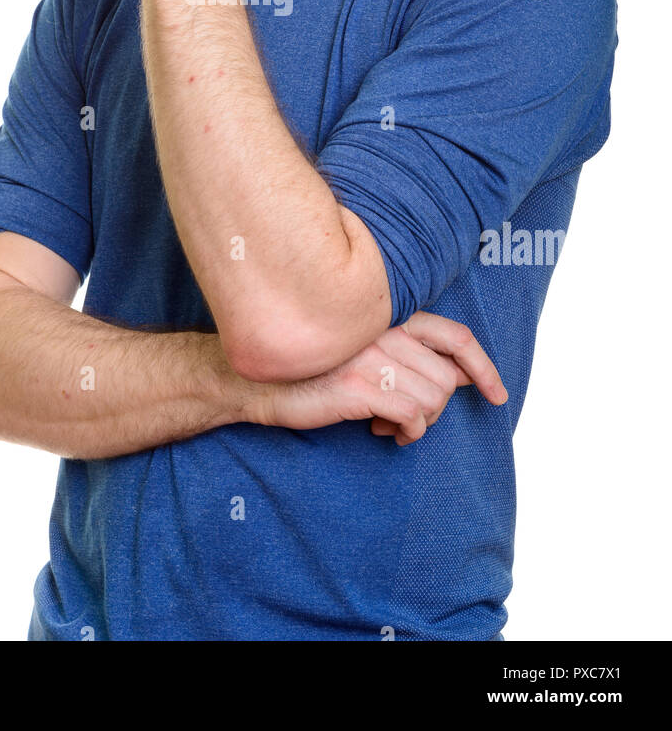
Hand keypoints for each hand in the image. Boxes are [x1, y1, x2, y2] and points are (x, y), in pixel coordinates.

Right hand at [243, 311, 507, 444]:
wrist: (251, 377)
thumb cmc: (307, 364)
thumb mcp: (358, 347)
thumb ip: (403, 351)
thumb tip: (456, 375)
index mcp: (388, 314)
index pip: (455, 335)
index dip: (483, 367)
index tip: (497, 394)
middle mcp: (384, 328)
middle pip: (446, 377)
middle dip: (437, 406)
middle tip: (408, 415)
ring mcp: (371, 354)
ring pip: (434, 398)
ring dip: (420, 422)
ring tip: (391, 424)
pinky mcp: (359, 384)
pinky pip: (413, 416)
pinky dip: (407, 433)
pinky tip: (383, 432)